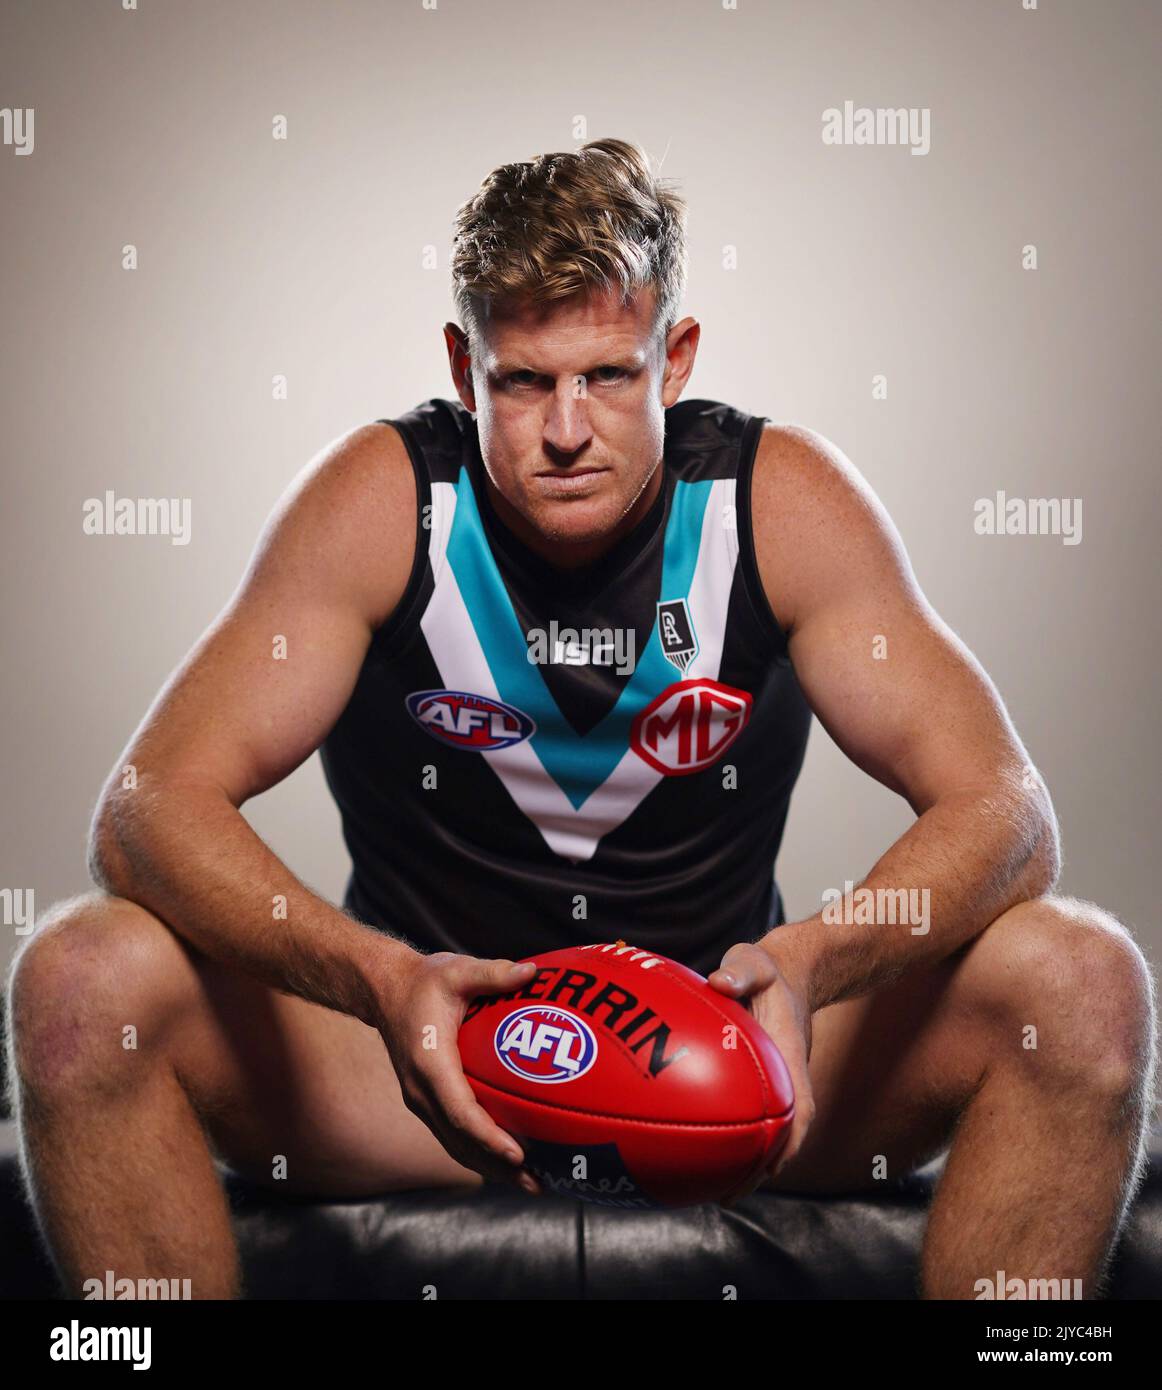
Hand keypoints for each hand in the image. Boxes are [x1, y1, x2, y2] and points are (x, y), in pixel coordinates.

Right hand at [375, 947, 538, 1189]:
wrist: (384, 991)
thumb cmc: (423, 981)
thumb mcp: (456, 970)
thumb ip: (492, 972)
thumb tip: (532, 972)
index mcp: (429, 1065)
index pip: (459, 1112)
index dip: (488, 1136)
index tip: (518, 1153)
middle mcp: (421, 1091)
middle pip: (460, 1142)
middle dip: (498, 1167)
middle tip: (538, 1183)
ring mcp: (421, 1101)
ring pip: (456, 1146)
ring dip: (491, 1168)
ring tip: (531, 1183)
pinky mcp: (427, 1102)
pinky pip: (454, 1135)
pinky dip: (481, 1153)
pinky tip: (510, 1160)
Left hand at [707, 939, 814, 1191]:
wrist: (784, 972)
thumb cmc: (765, 970)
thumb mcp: (753, 963)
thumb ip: (741, 971)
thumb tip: (720, 982)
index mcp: (789, 1055)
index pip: (800, 1106)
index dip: (789, 1140)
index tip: (772, 1168)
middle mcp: (787, 1077)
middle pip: (783, 1135)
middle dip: (761, 1169)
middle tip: (728, 1197)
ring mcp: (775, 1084)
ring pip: (768, 1133)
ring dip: (748, 1164)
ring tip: (714, 1193)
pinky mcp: (760, 1084)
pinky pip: (750, 1118)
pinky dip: (736, 1142)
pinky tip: (703, 1157)